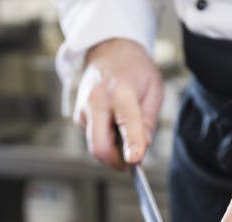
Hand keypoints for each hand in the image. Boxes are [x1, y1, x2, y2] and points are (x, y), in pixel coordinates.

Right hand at [74, 38, 163, 168]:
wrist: (108, 50)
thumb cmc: (135, 70)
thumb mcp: (153, 90)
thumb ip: (148, 122)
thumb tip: (140, 151)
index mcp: (120, 91)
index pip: (126, 122)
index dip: (132, 144)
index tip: (135, 161)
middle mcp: (96, 101)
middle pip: (99, 146)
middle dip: (116, 161)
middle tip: (132, 161)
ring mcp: (83, 109)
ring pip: (95, 146)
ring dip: (112, 150)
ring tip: (125, 131)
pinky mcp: (78, 116)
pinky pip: (92, 138)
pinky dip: (106, 140)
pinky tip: (114, 124)